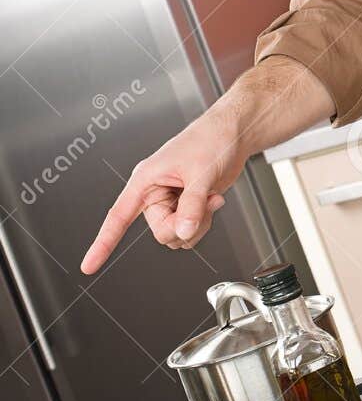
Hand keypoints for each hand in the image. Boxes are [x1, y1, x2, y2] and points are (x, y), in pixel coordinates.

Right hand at [80, 104, 246, 273]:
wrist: (234, 134)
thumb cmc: (211, 139)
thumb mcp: (201, 173)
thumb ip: (192, 205)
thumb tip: (184, 231)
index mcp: (145, 179)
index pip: (118, 216)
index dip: (102, 243)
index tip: (88, 266)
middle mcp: (154, 192)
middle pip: (161, 231)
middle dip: (185, 224)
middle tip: (202, 202)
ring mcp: (171, 200)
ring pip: (177, 234)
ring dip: (198, 224)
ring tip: (210, 198)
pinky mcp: (187, 205)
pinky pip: (190, 229)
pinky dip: (205, 221)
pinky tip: (214, 200)